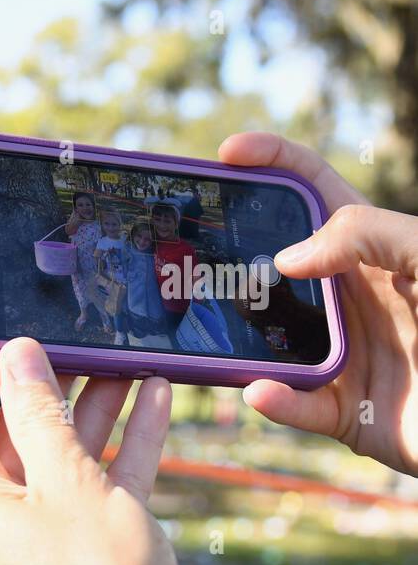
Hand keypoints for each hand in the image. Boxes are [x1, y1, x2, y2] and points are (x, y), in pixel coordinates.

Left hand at [0, 338, 222, 564]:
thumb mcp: (65, 479)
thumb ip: (39, 411)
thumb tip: (17, 354)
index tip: (12, 316)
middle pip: (10, 427)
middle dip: (48, 380)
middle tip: (82, 330)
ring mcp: (37, 534)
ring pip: (59, 453)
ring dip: (94, 406)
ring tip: (126, 354)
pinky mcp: (82, 550)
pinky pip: (95, 483)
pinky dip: (123, 445)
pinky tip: (156, 397)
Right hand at [219, 132, 417, 476]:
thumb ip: (369, 235)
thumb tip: (287, 257)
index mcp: (374, 252)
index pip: (315, 193)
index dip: (273, 162)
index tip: (227, 153)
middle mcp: (350, 299)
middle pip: (273, 267)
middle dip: (229, 256)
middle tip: (190, 251)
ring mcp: (342, 353)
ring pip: (268, 341)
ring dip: (238, 339)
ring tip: (211, 331)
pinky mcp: (343, 411)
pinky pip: (295, 405)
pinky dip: (275, 401)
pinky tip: (262, 391)